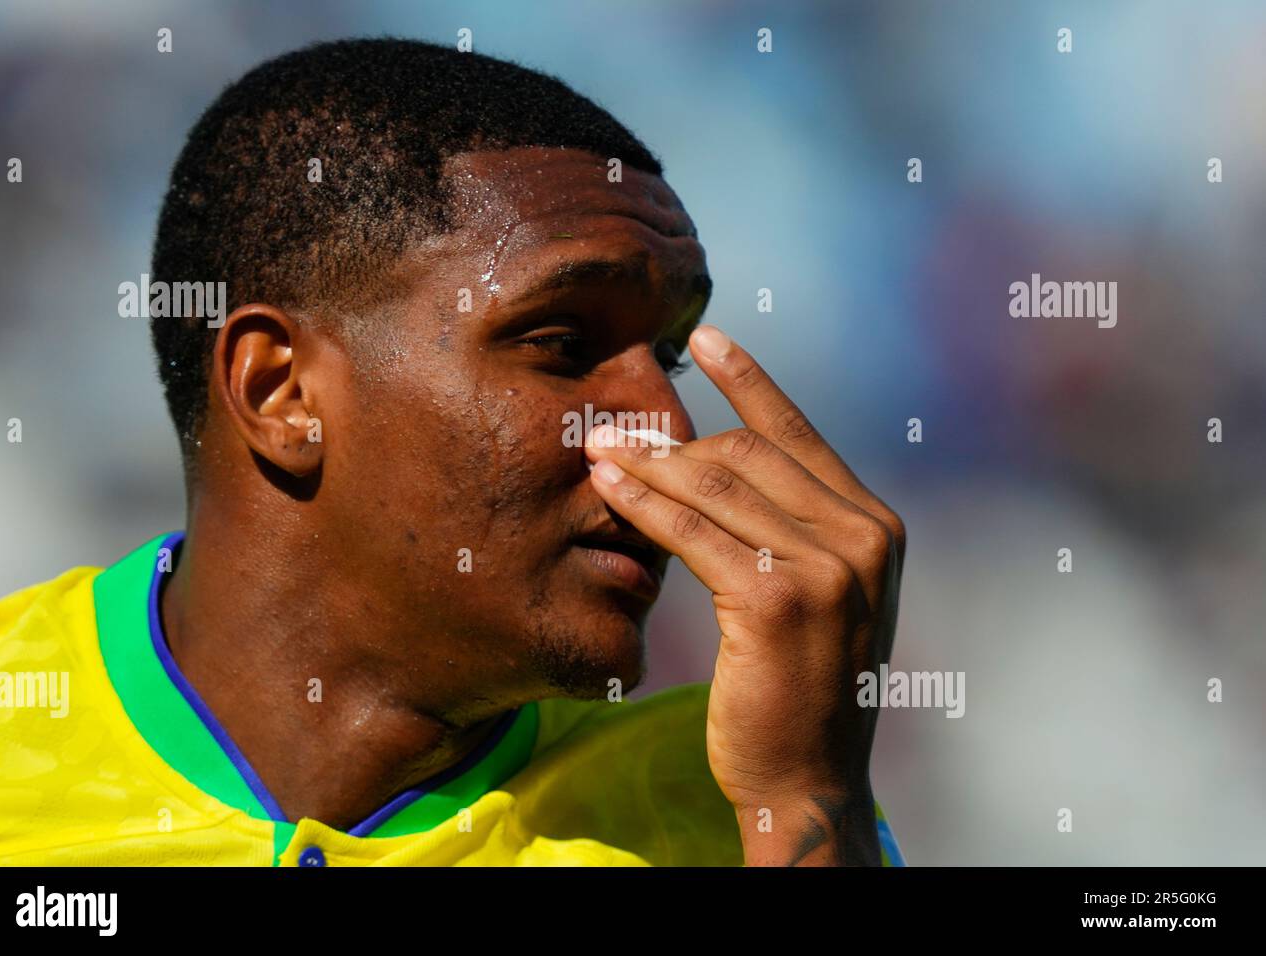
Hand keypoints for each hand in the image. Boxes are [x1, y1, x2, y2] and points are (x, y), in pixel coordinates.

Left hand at [583, 325, 904, 865]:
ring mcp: (827, 568)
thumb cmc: (801, 690)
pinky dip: (646, 505)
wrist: (809, 779)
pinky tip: (610, 488)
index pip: (799, 436)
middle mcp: (862, 537)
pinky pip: (695, 533)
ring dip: (647, 464)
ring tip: (597, 449)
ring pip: (716, 487)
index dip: (749, 381)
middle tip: (611, 431)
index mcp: (874, 527)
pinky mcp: (779, 601)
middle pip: (748, 455)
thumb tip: (721, 463)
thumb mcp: (818, 597)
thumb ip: (794, 530)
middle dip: (673, 440)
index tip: (707, 338)